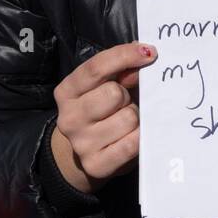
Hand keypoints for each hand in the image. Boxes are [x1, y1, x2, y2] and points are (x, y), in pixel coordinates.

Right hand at [50, 42, 157, 193]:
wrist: (90, 152)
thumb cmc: (103, 111)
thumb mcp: (106, 85)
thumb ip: (122, 69)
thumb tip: (145, 57)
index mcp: (67, 92)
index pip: (96, 68)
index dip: (125, 56)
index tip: (149, 52)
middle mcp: (69, 118)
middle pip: (114, 93)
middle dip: (127, 96)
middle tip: (125, 104)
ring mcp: (81, 144)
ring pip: (128, 118)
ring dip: (136, 118)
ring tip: (126, 123)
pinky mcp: (96, 165)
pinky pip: (133, 144)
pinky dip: (141, 137)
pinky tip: (136, 136)